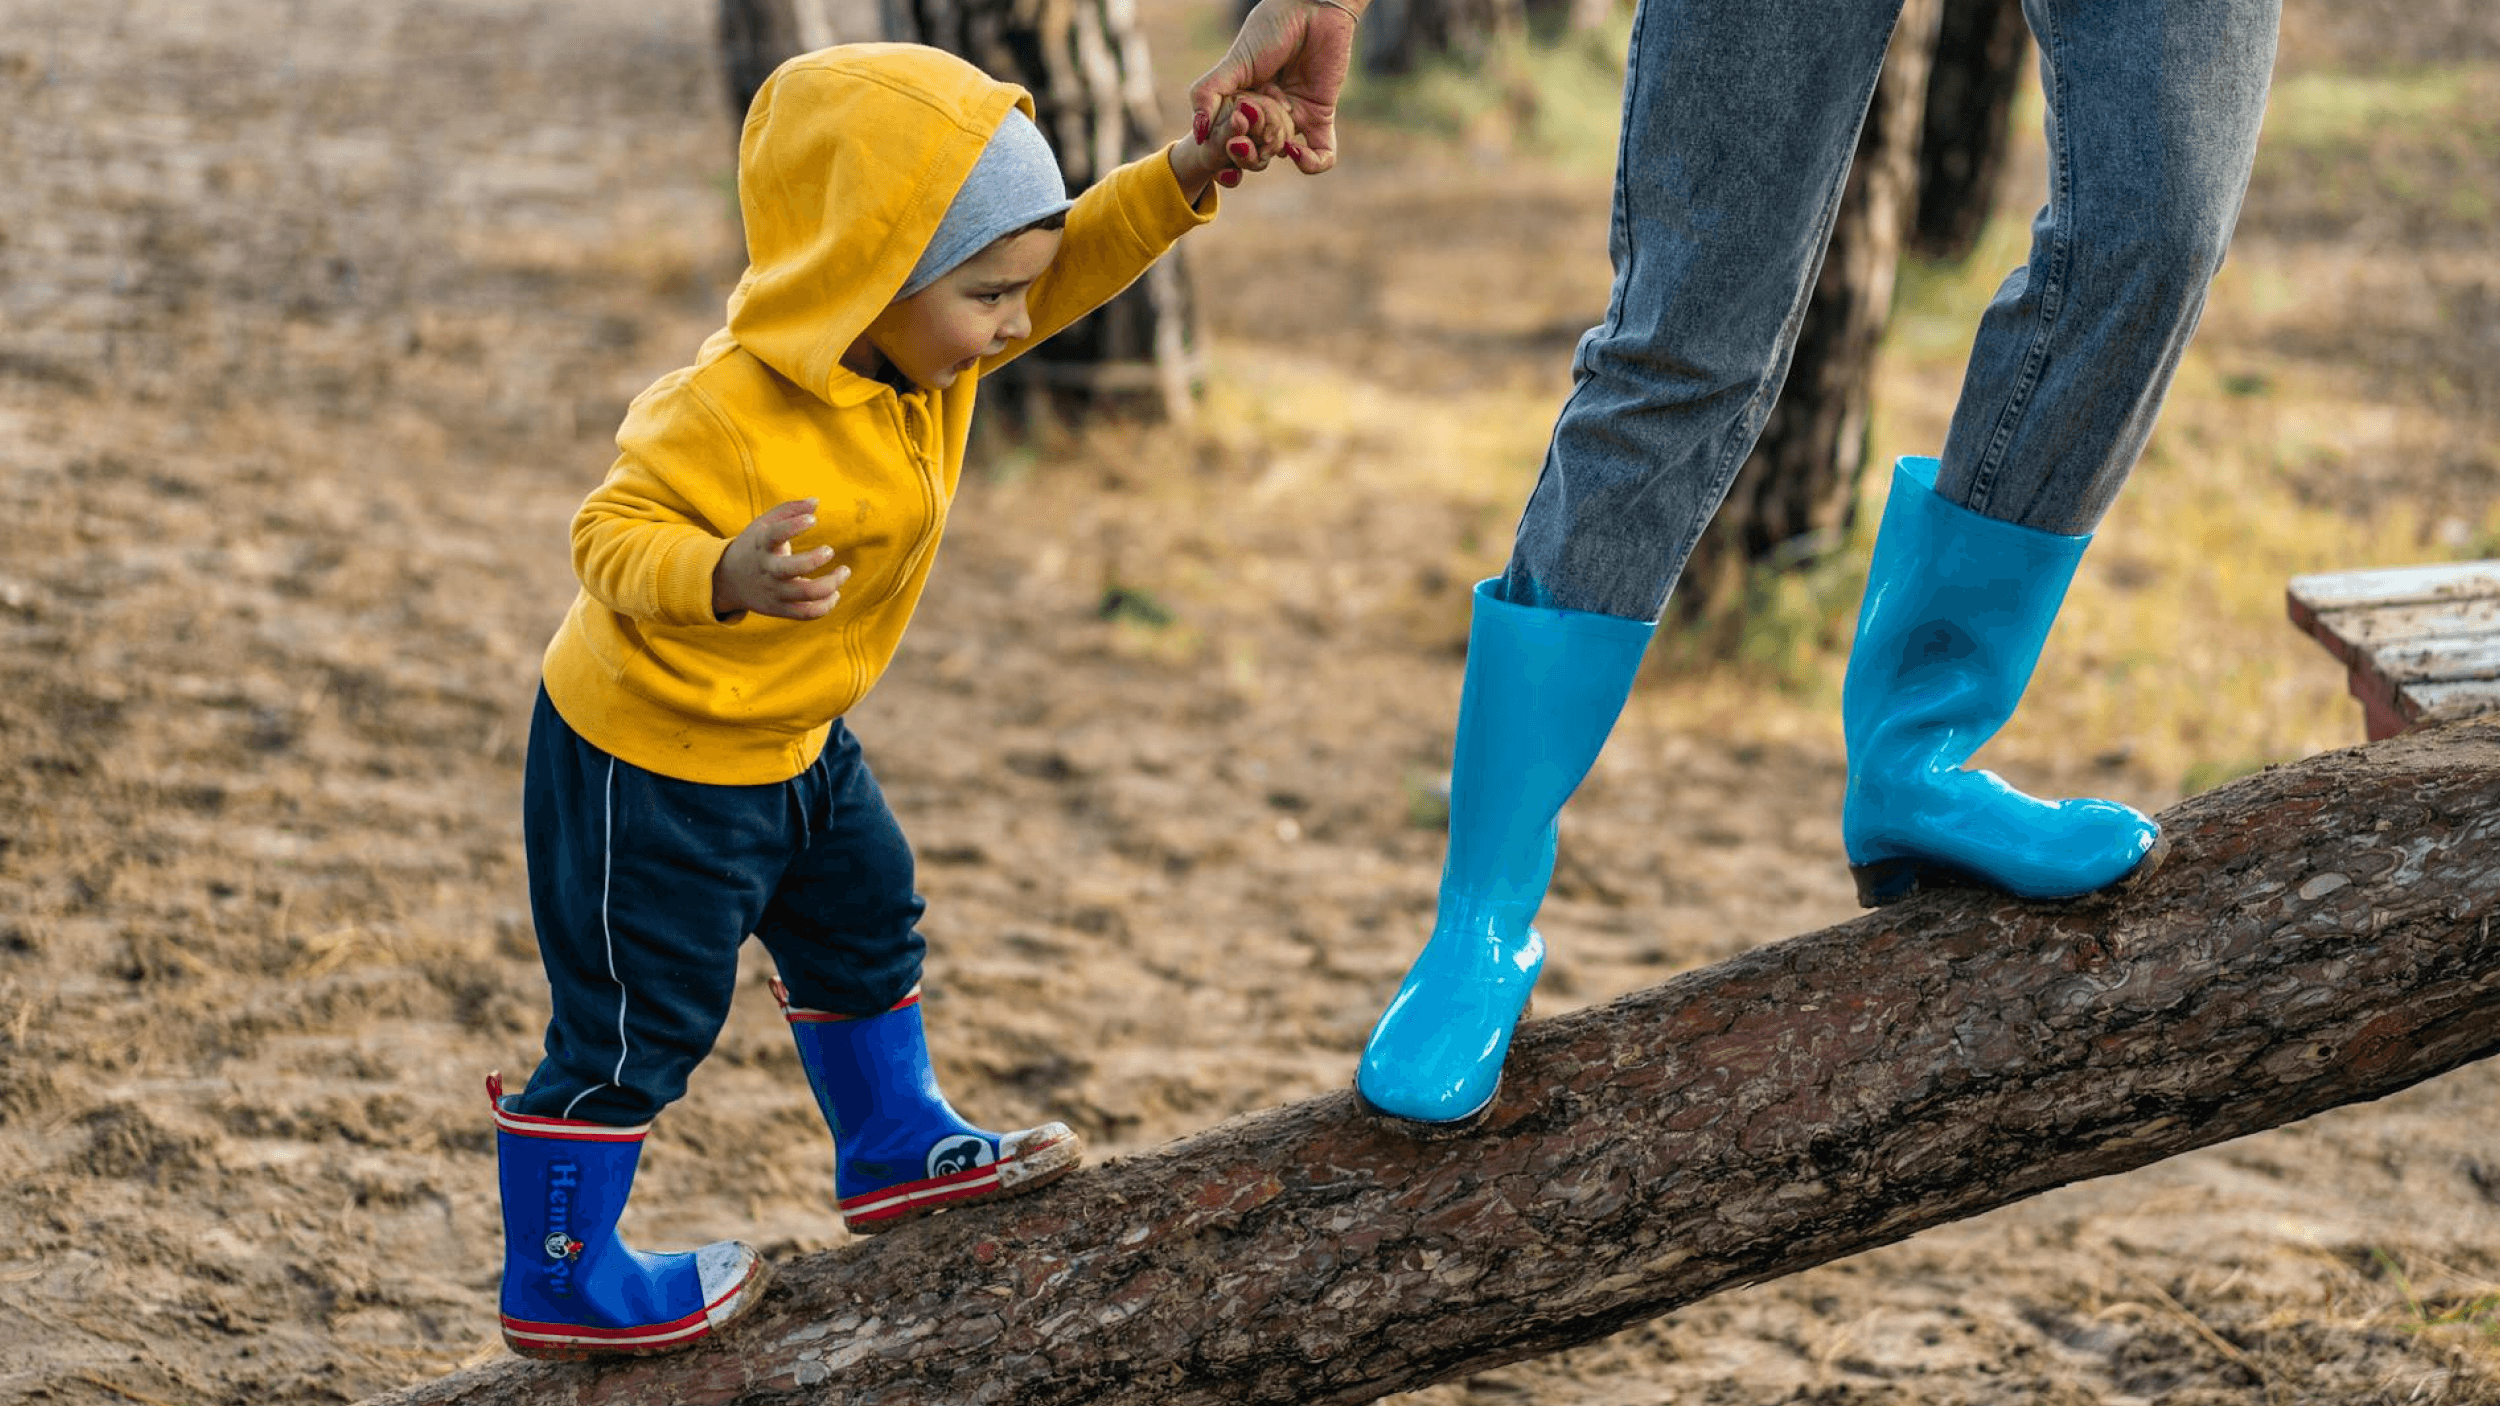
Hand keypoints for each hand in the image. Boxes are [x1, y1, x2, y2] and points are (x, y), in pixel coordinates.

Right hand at [712, 499, 848, 621]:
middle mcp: (768, 570)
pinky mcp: (781, 609)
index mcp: (762, 546)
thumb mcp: (763, 524)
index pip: (774, 535)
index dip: (794, 526)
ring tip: (844, 571)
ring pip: (806, 594)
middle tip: (830, 549)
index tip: (813, 519)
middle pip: (790, 569)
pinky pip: (807, 613)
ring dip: (831, 584)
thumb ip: (789, 510)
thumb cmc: (755, 546)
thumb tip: (816, 501)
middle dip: (815, 560)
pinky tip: (835, 592)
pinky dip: (826, 605)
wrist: (728, 580)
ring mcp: (774, 592)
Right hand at [1187, 0, 1355, 175]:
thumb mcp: (1234, 62)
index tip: (1229, 131)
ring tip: (1273, 129)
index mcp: (1238, 101)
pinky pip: (1320, 155)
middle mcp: (1263, 112)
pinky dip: (1310, 162)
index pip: (1225, 138)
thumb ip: (1209, 94)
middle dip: (1246, 150)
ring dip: (1272, 147)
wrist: (1313, 8)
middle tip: (1247, 129)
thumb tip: (1198, 135)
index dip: (1223, 146)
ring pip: (1277, 154)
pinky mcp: (1320, 116)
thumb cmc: (1271, 27)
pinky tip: (1295, 150)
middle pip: (1250, 152)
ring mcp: (1292, 116)